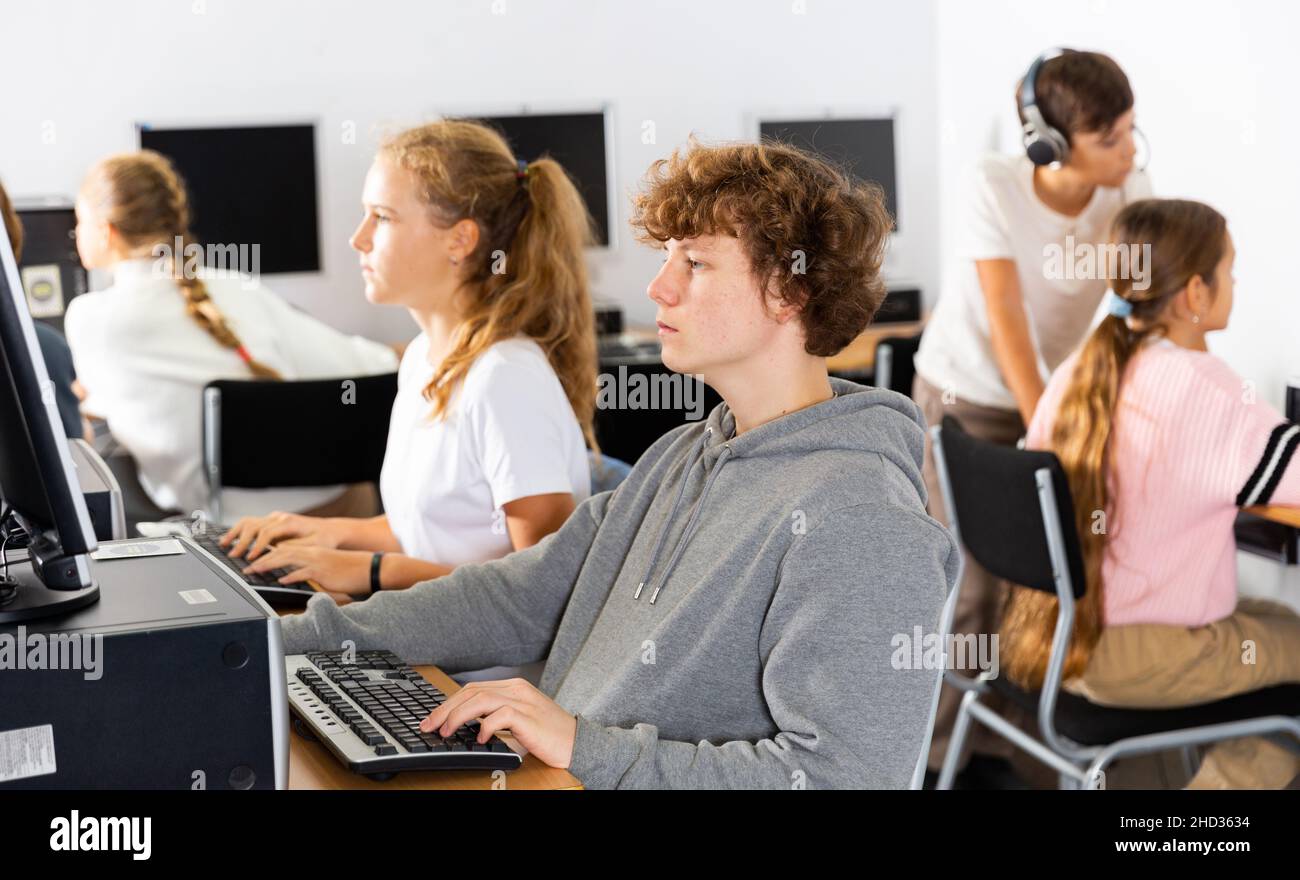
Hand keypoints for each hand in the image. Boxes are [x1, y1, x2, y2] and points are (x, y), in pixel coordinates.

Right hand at [220, 511, 342, 560]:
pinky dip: (239, 531)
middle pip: (254, 526)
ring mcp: (274, 518)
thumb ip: (294, 547)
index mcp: (289, 523)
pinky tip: (229, 538)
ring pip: (249, 521)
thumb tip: (276, 551)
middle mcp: (280, 518)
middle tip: (234, 555)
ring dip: (235, 533)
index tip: (250, 558)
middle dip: (242, 542)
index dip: (257, 546)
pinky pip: (251, 524)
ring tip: (223, 544)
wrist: (330, 530)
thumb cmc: (324, 539)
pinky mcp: (271, 522)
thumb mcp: (314, 545)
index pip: (267, 533)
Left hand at [241, 545, 372, 596]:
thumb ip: (309, 570)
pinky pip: (303, 572)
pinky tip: (281, 581)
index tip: (253, 561)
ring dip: (269, 565)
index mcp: (312, 551)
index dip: (267, 555)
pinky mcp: (323, 571)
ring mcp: (317, 561)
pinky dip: (290, 577)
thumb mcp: (327, 568)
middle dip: (261, 559)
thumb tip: (293, 577)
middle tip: (247, 567)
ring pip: (287, 559)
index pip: (285, 550)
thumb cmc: (351, 570)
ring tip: (255, 570)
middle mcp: (312, 553)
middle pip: (281, 552)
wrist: (370, 568)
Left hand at [419, 678, 576, 768]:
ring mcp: (523, 701)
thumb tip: (466, 726)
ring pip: (480, 699)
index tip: (432, 719)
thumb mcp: (518, 722)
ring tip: (445, 732)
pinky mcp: (529, 717)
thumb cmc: (550, 735)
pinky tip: (479, 738)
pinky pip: (500, 715)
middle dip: (445, 709)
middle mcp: (516, 689)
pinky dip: (485, 726)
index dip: (448, 703)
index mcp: (513, 687)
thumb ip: (495, 717)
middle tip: (428, 726)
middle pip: (471, 691)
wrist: (579, 742)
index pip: (472, 688)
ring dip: (457, 716)